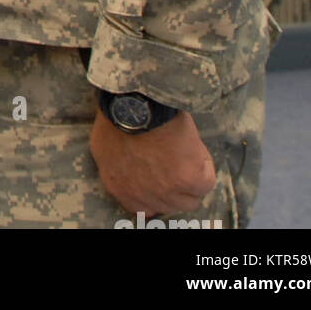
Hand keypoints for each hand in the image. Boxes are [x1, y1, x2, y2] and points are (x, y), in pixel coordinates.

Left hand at [90, 108, 216, 217]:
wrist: (134, 102)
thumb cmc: (116, 114)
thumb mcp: (103, 145)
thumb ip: (116, 165)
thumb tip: (128, 170)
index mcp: (119, 187)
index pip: (143, 207)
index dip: (155, 191)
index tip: (160, 175)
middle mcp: (142, 196)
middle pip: (169, 205)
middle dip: (174, 186)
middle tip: (174, 158)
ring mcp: (167, 191)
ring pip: (191, 200)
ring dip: (191, 178)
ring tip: (183, 150)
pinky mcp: (189, 180)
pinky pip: (207, 181)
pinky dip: (204, 164)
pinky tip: (191, 145)